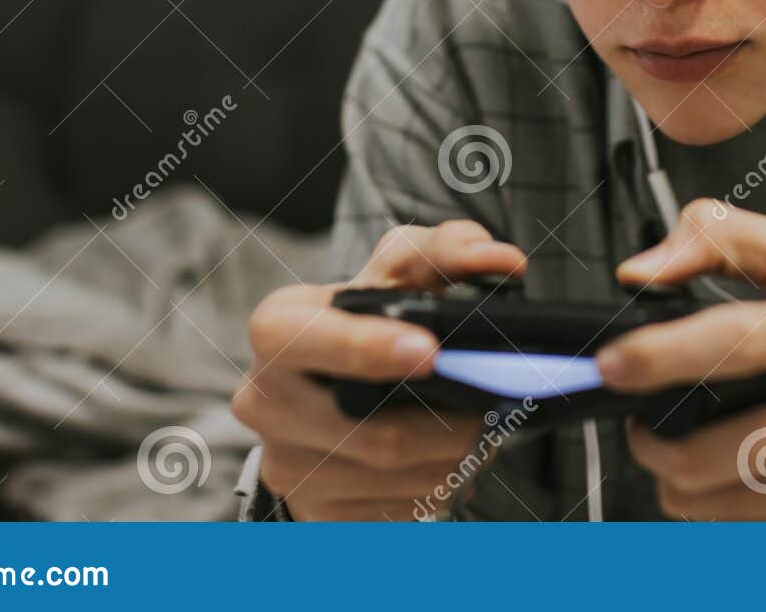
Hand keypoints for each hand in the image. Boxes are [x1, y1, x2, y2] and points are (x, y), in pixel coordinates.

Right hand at [233, 220, 527, 519]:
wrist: (328, 392)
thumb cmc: (367, 319)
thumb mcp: (397, 271)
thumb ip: (445, 250)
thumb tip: (499, 260)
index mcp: (277, 330)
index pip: (299, 339)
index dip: (364, 348)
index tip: (429, 351)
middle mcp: (266, 401)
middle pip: (372, 431)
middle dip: (448, 424)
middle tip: (494, 407)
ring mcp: (287, 466)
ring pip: (394, 478)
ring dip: (454, 458)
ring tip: (478, 431)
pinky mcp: (314, 514)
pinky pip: (396, 512)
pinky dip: (439, 488)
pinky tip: (451, 462)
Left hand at [594, 199, 765, 519]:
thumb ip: (722, 238)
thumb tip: (642, 271)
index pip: (737, 339)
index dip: (661, 352)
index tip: (613, 362)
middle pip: (710, 448)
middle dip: (649, 441)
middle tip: (637, 416)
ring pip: (710, 494)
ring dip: (671, 473)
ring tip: (676, 441)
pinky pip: (734, 521)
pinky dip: (708, 499)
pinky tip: (722, 469)